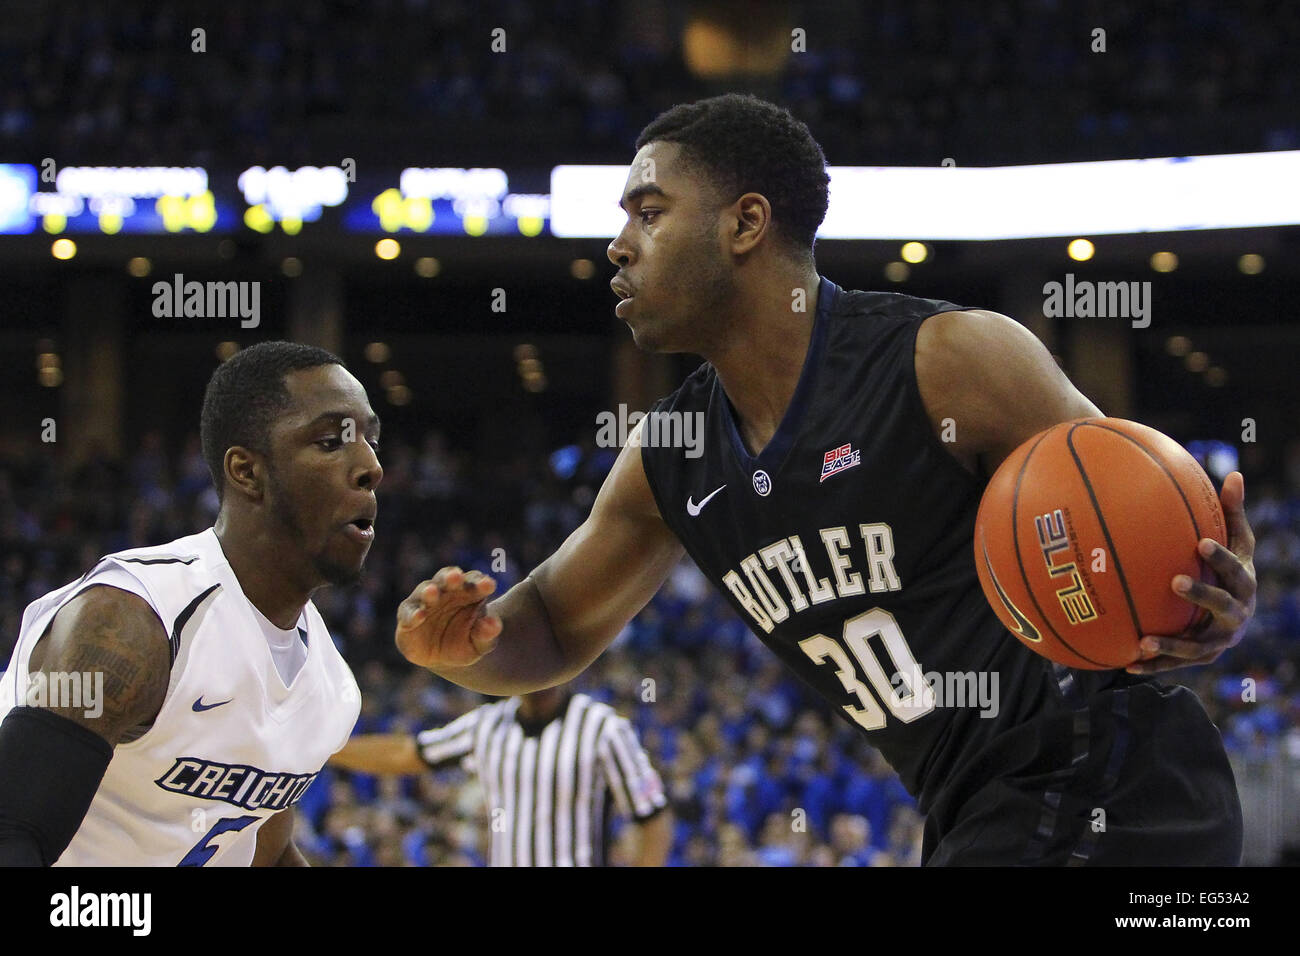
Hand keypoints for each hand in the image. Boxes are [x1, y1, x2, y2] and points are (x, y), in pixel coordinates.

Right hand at [395, 567, 502, 669]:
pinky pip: (408, 612)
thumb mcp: (481, 643)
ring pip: (426, 589)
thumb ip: (487, 634)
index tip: (489, 586)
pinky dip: (412, 613)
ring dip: (429, 591)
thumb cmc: (466, 643)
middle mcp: (446, 590)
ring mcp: (425, 601)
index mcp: (470, 592)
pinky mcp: (408, 615)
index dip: (481, 582)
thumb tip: (493, 625)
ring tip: (432, 592)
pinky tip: (419, 616)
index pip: (476, 581)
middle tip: (457, 577)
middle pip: (449, 577)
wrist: (442, 659)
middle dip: (452, 576)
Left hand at [1127, 472, 1256, 673]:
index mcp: (1245, 583)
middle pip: (1222, 606)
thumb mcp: (1236, 542)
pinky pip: (1175, 665)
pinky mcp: (1202, 658)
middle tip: (1174, 581)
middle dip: (1202, 595)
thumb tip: (1233, 473)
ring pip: (1197, 646)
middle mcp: (1237, 614)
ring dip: (1172, 645)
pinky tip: (1127, 663)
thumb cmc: (1230, 569)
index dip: (1221, 557)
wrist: (1237, 618)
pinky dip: (1153, 666)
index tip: (1201, 542)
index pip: (1236, 568)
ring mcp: (1220, 640)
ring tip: (1145, 641)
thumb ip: (1232, 512)